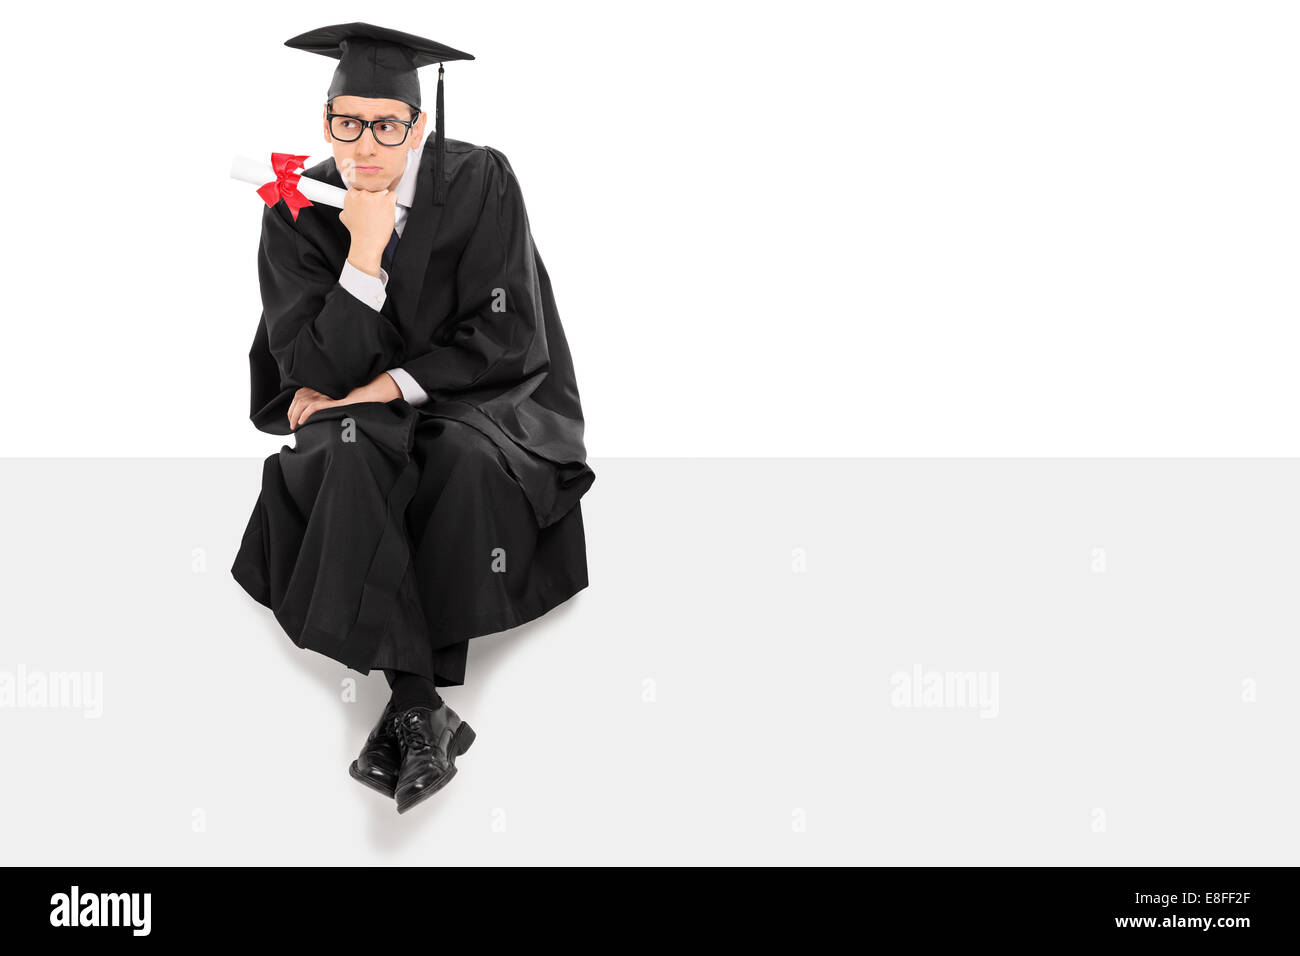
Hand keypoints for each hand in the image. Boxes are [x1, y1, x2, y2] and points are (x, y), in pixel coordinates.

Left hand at [287, 374, 402, 428]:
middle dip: (292, 412)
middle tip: (292, 424)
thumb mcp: (340, 401)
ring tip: (296, 425)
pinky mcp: (333, 400)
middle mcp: (323, 388)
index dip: (293, 406)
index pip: (300, 394)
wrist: (372, 394)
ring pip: (303, 402)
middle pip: (299, 398)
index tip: (292, 417)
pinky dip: (306, 414)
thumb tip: (318, 416)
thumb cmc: (359, 400)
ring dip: (296, 415)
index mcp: (324, 387)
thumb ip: (329, 404)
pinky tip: (303, 421)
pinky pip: (314, 406)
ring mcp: (328, 394)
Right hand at [338, 185, 397, 274]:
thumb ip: (347, 206)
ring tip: (379, 211)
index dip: (364, 194)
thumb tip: (349, 204)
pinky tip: (387, 210)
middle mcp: (363, 195)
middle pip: (371, 188)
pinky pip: (393, 195)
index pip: (359, 186)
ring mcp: (376, 198)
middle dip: (373, 197)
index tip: (366, 200)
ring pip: (382, 191)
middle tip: (373, 209)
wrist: (367, 242)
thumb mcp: (344, 217)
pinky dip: (392, 201)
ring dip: (383, 199)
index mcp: (351, 196)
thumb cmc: (358, 232)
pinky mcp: (387, 202)